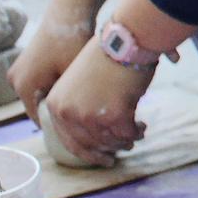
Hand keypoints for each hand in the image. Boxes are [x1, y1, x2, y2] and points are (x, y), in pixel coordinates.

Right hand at [8, 14, 96, 124]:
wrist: (69, 12)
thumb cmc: (73, 42)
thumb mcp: (73, 77)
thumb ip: (69, 101)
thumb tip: (77, 123)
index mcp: (23, 86)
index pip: (41, 120)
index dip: (62, 127)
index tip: (82, 131)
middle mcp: (15, 80)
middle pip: (39, 107)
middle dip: (59, 113)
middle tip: (83, 120)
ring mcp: (19, 70)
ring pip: (40, 95)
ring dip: (57, 99)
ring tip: (80, 103)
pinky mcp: (27, 63)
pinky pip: (40, 83)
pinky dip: (55, 87)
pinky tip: (74, 86)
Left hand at [39, 43, 151, 165]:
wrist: (124, 40)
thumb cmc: (105, 56)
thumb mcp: (78, 83)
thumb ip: (78, 106)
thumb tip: (93, 132)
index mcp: (56, 105)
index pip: (69, 140)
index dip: (88, 152)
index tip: (101, 158)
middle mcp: (69, 113)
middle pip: (91, 144)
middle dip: (110, 150)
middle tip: (125, 149)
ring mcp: (90, 116)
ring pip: (111, 142)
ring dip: (126, 140)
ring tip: (138, 133)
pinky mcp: (113, 116)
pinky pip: (127, 134)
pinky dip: (136, 132)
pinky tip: (142, 126)